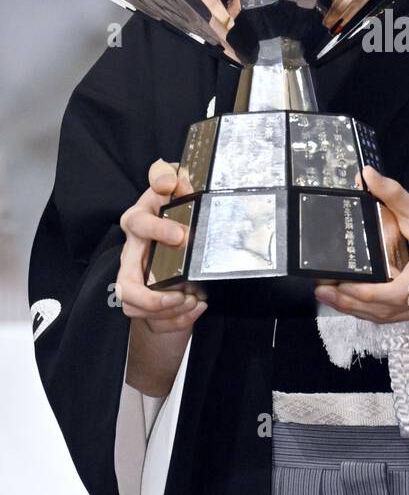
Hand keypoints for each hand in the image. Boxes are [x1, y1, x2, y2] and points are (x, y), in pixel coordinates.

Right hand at [116, 158, 207, 333]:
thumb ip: (166, 174)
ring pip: (135, 306)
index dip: (156, 230)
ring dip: (165, 311)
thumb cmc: (172, 203)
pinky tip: (197, 307)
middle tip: (179, 294)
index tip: (180, 235)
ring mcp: (137, 278)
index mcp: (138, 221)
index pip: (137, 224)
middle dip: (150, 298)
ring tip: (191, 301)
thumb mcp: (172, 182)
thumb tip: (167, 181)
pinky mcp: (147, 298)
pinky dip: (176, 320)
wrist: (175, 229)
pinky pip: (153, 319)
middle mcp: (133, 253)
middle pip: (125, 284)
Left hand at [313, 165, 408, 323]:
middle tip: (321, 291)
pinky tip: (355, 300)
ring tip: (331, 295)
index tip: (337, 284)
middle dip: (351, 303)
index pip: (394, 293)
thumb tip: (366, 175)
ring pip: (390, 317)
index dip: (363, 294)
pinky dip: (376, 310)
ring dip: (359, 309)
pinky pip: (399, 316)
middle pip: (387, 311)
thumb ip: (392, 193)